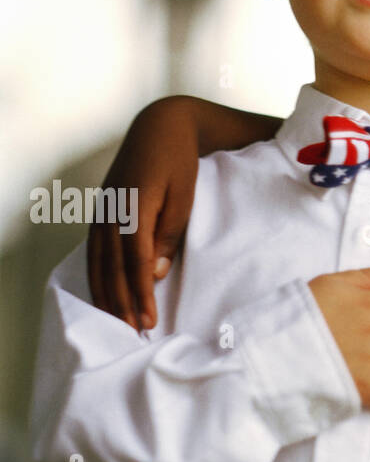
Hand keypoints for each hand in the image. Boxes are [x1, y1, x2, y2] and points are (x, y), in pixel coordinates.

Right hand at [88, 97, 200, 330]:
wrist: (160, 128)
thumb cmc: (178, 163)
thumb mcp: (183, 198)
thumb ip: (168, 235)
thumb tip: (155, 274)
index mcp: (133, 206)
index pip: (134, 261)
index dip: (140, 294)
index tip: (148, 321)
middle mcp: (110, 210)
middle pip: (112, 267)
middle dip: (121, 302)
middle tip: (132, 334)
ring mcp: (101, 209)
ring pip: (98, 261)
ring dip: (106, 293)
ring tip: (116, 322)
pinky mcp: (101, 210)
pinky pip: (94, 250)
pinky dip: (97, 275)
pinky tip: (102, 293)